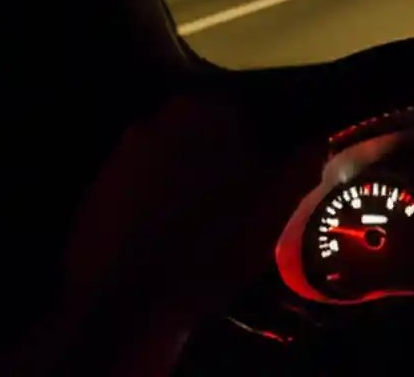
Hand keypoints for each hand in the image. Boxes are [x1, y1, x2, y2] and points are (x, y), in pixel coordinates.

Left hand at [0, 96, 319, 375]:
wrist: (128, 300)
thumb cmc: (212, 244)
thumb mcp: (274, 208)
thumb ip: (300, 166)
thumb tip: (317, 144)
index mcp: (199, 113)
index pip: (240, 113)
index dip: (256, 146)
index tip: (263, 177)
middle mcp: (152, 122)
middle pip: (199, 135)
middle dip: (216, 160)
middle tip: (236, 201)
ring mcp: (118, 157)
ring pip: (167, 161)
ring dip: (184, 182)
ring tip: (202, 225)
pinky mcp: (95, 193)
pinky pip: (138, 190)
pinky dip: (154, 205)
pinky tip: (168, 238)